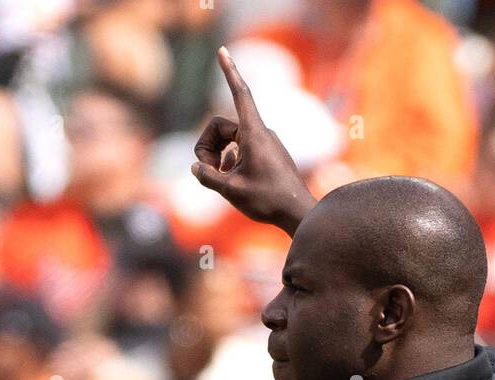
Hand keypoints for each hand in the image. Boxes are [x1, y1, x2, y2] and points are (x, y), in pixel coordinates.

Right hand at [191, 47, 315, 234]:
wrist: (299, 214)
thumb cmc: (269, 202)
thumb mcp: (231, 191)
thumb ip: (208, 177)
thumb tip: (196, 168)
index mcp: (253, 133)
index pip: (240, 93)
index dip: (229, 71)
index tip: (222, 50)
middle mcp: (260, 132)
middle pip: (220, 126)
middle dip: (208, 146)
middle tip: (209, 172)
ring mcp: (264, 142)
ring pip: (229, 139)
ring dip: (219, 156)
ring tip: (223, 179)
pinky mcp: (267, 153)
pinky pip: (241, 149)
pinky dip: (231, 161)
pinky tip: (234, 179)